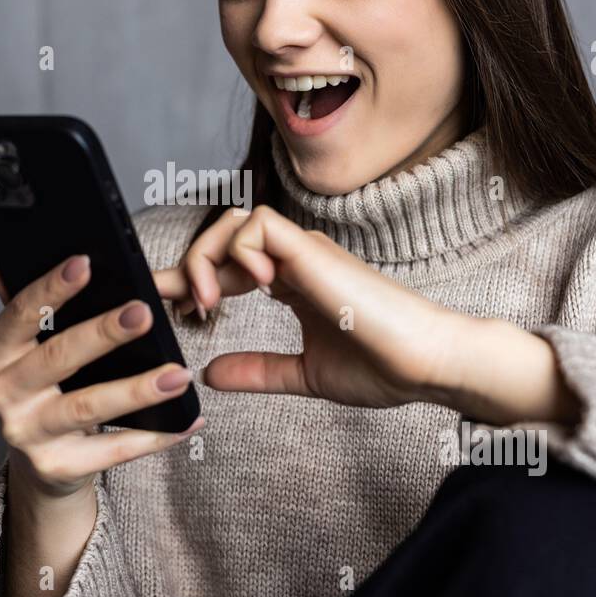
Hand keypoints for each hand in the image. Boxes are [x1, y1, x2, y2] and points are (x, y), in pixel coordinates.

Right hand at [0, 252, 204, 500]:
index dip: (51, 288)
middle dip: (103, 333)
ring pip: (88, 407)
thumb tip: (2, 257)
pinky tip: (188, 420)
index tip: (85, 262)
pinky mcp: (57, 468)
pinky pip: (113, 450)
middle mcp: (3, 393)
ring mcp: (28, 434)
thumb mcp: (30, 349)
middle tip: (144, 313)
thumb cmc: (46, 389)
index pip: (20, 314)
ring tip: (178, 373)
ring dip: (137, 389)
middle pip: (58, 357)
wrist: (42, 463)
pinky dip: (155, 436)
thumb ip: (28, 307)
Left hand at [154, 206, 579, 424]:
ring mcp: (304, 252)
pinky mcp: (312, 252)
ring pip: (234, 222)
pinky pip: (257, 226)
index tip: (167, 305)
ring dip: (207, 259)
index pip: (229, 265)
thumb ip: (259, 370)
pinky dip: (236, 252)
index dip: (190, 278)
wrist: (429, 365)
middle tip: (177, 307)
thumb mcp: (305, 374)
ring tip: (207, 304)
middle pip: (223, 236)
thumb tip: (211, 373)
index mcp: (293, 282)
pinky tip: (241, 290)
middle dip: (186, 266)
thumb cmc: (383, 368)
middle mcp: (295, 259)